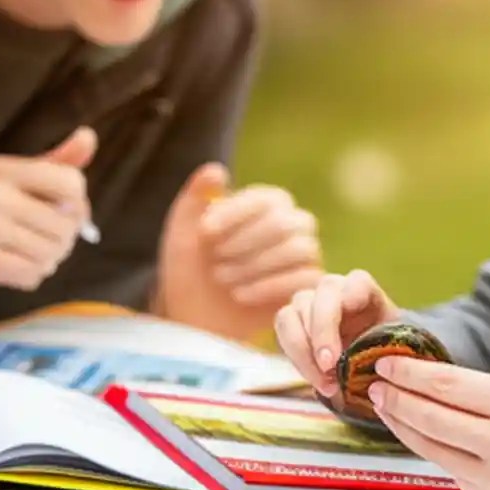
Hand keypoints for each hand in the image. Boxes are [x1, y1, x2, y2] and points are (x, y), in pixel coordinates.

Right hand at [0, 127, 96, 314]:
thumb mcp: (6, 183)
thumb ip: (51, 164)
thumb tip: (89, 136)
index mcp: (0, 168)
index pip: (70, 181)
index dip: (79, 206)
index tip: (67, 217)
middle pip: (66, 222)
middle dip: (64, 240)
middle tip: (43, 244)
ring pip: (52, 250)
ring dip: (47, 261)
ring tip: (25, 256)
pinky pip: (32, 272)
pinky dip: (30, 277)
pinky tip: (12, 270)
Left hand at [201, 179, 322, 307]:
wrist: (196, 318)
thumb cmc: (191, 270)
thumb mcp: (182, 232)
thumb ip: (195, 197)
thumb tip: (216, 170)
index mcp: (267, 205)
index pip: (267, 197)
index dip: (236, 212)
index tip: (204, 231)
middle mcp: (292, 225)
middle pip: (285, 223)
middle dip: (245, 242)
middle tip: (215, 259)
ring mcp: (304, 257)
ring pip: (300, 248)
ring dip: (255, 265)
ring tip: (223, 278)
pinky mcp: (307, 286)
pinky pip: (305, 279)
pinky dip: (268, 287)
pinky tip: (239, 295)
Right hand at [273, 269, 403, 396]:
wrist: (364, 355)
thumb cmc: (381, 347)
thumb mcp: (392, 345)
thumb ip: (387, 348)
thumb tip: (380, 363)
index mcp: (362, 287)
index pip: (357, 282)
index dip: (352, 294)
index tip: (351, 308)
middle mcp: (332, 288)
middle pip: (320, 299)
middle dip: (322, 332)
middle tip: (330, 365)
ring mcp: (307, 301)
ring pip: (293, 315)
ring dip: (305, 352)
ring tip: (326, 383)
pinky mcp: (290, 320)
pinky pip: (284, 334)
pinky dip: (298, 360)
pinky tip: (317, 380)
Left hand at [368, 356, 489, 489]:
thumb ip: (482, 394)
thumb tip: (432, 382)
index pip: (447, 383)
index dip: (410, 372)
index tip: (387, 362)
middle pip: (430, 414)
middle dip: (396, 397)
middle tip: (375, 384)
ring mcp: (489, 472)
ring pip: (428, 444)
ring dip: (400, 423)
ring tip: (383, 406)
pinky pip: (445, 465)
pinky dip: (424, 446)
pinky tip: (411, 433)